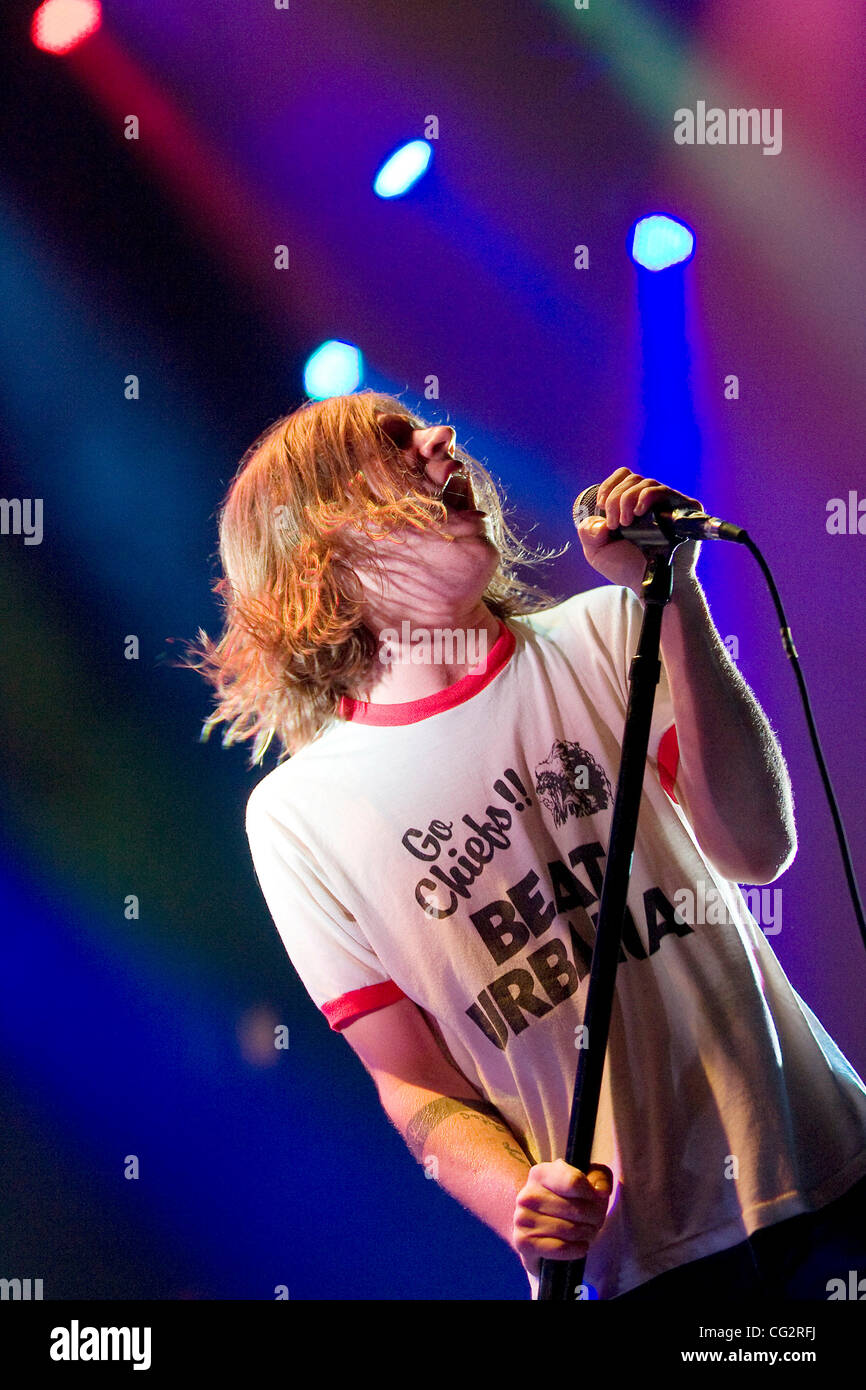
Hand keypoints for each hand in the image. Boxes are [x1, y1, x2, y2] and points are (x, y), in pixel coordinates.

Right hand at [512, 1159, 613, 1276]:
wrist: (540, 1226)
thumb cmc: (568, 1201)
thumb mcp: (586, 1181)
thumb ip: (600, 1177)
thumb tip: (601, 1192)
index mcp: (541, 1173)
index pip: (574, 1182)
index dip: (592, 1195)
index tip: (595, 1199)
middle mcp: (528, 1195)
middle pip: (577, 1209)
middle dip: (594, 1218)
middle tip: (595, 1220)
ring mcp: (522, 1219)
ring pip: (570, 1230)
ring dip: (587, 1234)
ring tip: (586, 1231)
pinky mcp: (523, 1242)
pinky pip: (560, 1248)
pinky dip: (576, 1250)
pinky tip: (579, 1245)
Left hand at [576, 468, 702, 594]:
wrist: (650, 584)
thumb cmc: (627, 568)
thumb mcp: (596, 552)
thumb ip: (587, 532)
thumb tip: (598, 519)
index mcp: (632, 504)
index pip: (623, 477)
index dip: (609, 486)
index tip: (601, 506)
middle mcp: (651, 501)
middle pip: (631, 479)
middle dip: (615, 499)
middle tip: (614, 525)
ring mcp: (667, 503)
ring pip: (646, 483)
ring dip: (627, 499)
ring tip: (625, 524)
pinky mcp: (683, 508)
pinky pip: (664, 491)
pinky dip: (646, 497)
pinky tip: (639, 513)